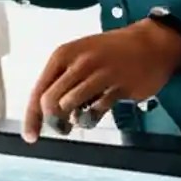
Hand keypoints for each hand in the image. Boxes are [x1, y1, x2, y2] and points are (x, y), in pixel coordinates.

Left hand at [23, 19, 180, 142]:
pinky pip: (97, 110)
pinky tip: (95, 114)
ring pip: (71, 105)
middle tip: (62, 128)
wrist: (151, 44)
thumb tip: (45, 110)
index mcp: (63, 55)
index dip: (32, 116)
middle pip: (51, 101)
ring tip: (79, 119)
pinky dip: (91, 118)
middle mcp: (78, 63)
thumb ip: (63, 79)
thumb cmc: (110, 52)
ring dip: (73, 120)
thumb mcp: (80, 57)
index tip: (30, 136)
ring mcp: (99, 74)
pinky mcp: (119, 86)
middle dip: (52, 121)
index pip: (39, 90)